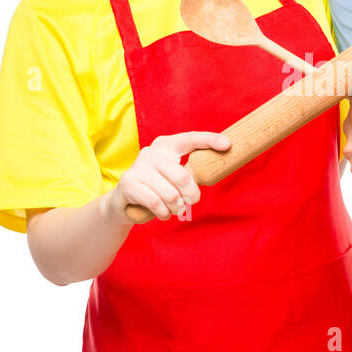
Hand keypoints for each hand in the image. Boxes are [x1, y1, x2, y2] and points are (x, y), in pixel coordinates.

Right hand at [109, 130, 231, 222]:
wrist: (123, 201)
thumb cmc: (157, 188)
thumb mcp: (174, 176)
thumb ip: (191, 172)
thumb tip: (218, 168)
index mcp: (166, 145)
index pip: (191, 139)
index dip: (209, 140)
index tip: (228, 145)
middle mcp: (151, 152)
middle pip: (183, 176)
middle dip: (191, 195)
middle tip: (190, 202)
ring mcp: (138, 167)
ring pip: (171, 194)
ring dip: (176, 208)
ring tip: (173, 209)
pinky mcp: (128, 183)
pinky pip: (155, 202)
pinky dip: (163, 213)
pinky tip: (163, 213)